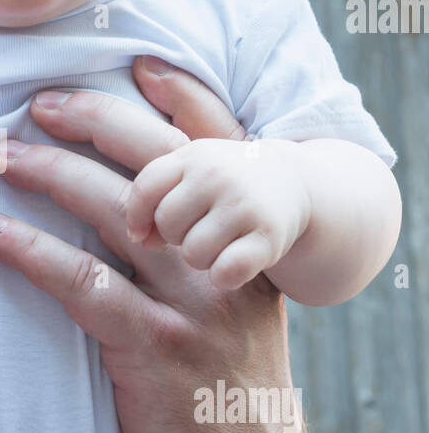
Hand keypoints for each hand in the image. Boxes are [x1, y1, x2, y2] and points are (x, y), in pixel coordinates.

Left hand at [0, 56, 318, 432]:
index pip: (224, 151)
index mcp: (251, 244)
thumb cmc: (227, 396)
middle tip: (39, 104)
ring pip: (118, 212)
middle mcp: (228, 261)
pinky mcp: (155, 349)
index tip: (135, 61)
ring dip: (51, 176)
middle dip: (97, 123)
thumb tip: (139, 215)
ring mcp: (195, 303)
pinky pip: (84, 284)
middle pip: (162, 165)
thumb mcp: (237, 316)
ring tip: (1, 157)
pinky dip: (31, 253)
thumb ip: (204, 259)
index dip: (180, 100)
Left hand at [126, 136, 312, 290]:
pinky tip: (235, 265)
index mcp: (194, 156)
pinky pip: (225, 271)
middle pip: (167, 224)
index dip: (139, 217)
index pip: (147, 188)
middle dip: (176, 237)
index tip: (144, 233)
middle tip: (199, 232)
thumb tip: (137, 239)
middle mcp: (219, 174)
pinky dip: (225, 276)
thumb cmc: (225, 185)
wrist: (295, 183)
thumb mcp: (191, 174)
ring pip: (193, 253)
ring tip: (220, 244)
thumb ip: (155, 197)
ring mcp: (245, 204)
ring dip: (202, 258)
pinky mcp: (269, 236)